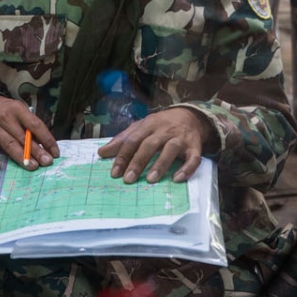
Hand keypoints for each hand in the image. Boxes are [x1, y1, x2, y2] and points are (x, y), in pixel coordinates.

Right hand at [0, 95, 57, 170]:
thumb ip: (29, 125)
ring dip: (21, 157)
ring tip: (33, 166)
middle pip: (23, 137)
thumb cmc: (3, 110)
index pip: (35, 125)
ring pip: (9, 144)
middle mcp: (5, 118)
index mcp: (18, 110)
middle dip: (36, 151)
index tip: (55, 152)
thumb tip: (44, 144)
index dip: (47, 139)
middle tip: (47, 162)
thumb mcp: (18, 110)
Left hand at [97, 107, 215, 184]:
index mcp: (149, 125)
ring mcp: (180, 138)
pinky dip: (187, 169)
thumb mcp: (141, 127)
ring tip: (150, 179)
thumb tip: (102, 152)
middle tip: (128, 179)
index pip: (133, 140)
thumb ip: (123, 139)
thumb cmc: (161, 125)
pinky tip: (177, 179)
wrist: (191, 116)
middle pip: (150, 145)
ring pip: (171, 149)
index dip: (123, 156)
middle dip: (138, 162)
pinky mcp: (195, 147)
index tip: (115, 173)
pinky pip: (193, 158)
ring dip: (160, 164)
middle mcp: (164, 130)